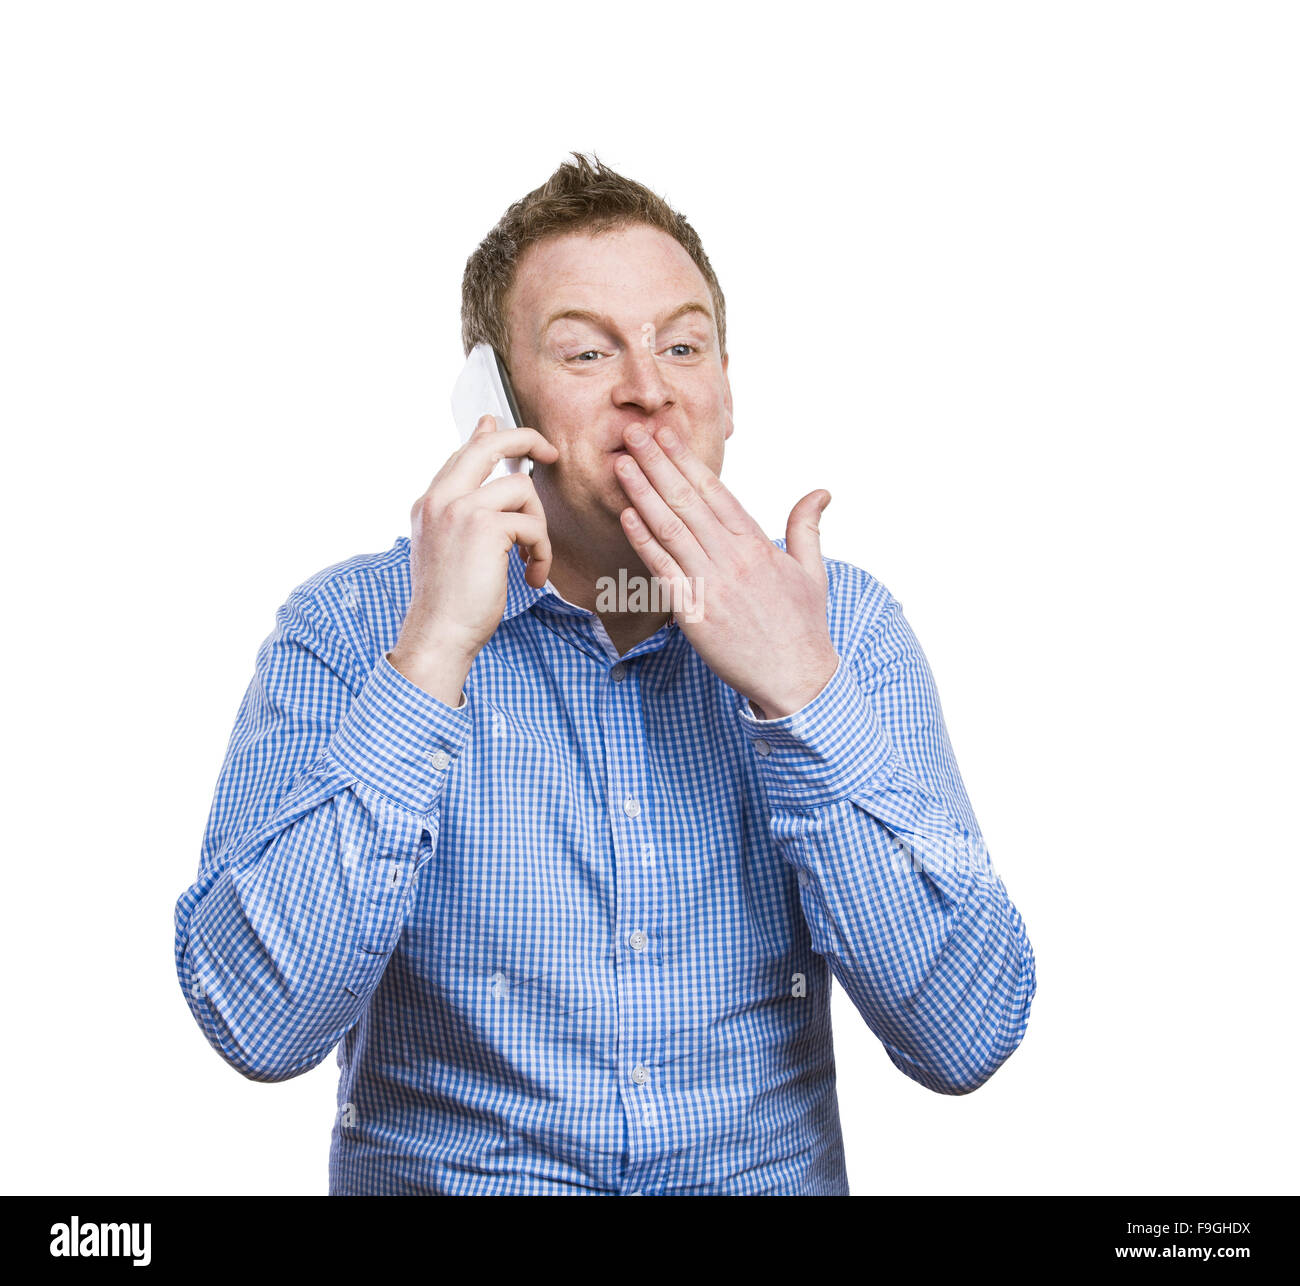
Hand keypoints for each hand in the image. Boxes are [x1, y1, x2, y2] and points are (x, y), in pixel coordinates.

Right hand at [388, 415, 558, 703]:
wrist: (438, 635)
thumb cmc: (449, 602)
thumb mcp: (449, 548)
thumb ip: (464, 512)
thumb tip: (483, 492)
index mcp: (429, 504)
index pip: (463, 454)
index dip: (490, 436)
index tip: (508, 431)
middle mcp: (440, 499)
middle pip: (489, 445)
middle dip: (526, 438)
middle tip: (551, 454)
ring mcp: (460, 509)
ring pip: (521, 488)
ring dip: (538, 525)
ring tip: (532, 558)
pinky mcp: (484, 527)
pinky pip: (532, 524)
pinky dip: (541, 551)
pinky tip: (532, 576)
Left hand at [613, 424, 837, 718]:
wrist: (797, 678)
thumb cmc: (803, 627)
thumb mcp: (813, 571)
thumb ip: (807, 527)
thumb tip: (820, 491)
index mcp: (757, 544)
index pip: (716, 491)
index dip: (688, 460)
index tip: (666, 434)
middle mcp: (733, 558)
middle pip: (688, 501)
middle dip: (657, 463)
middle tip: (633, 432)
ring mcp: (712, 584)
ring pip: (671, 529)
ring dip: (643, 493)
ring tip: (622, 463)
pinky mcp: (695, 613)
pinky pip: (663, 570)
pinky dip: (644, 541)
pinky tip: (626, 515)